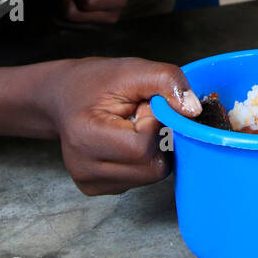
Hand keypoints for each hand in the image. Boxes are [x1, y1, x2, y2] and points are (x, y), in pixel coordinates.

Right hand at [40, 57, 202, 195]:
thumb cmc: (95, 82)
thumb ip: (167, 82)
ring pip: (151, 175)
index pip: (143, 147)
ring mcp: (91, 183)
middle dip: (158, 138)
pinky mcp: (99, 188)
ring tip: (132, 127)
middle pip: (152, 167)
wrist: (64, 96)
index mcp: (86, 138)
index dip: (155, 123)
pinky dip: (143, 159)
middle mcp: (85, 169)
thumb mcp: (132, 69)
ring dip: (153, 149)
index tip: (144, 105)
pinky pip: (141, 178)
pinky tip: (126, 141)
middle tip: (141, 115)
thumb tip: (193, 111)